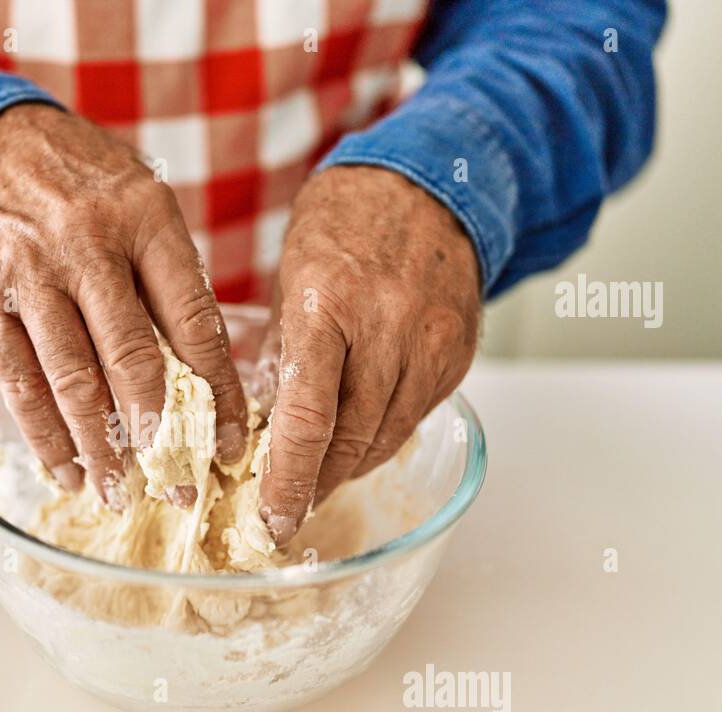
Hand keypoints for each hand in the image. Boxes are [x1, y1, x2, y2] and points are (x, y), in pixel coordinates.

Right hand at [0, 104, 246, 501]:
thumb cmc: (79, 182)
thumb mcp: (140, 202)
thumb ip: (170, 277)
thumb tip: (205, 376)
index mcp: (146, 219)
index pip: (194, 319)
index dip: (216, 391)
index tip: (230, 444)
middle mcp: (89, 243)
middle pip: (133, 357)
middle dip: (161, 435)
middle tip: (181, 487)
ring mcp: (31, 271)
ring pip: (72, 379)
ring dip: (99, 448)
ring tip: (119, 493)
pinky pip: (18, 380)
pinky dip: (43, 435)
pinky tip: (65, 469)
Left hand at [259, 166, 480, 544]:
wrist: (426, 183)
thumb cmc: (342, 225)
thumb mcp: (291, 277)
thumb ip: (283, 353)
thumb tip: (265, 427)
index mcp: (329, 306)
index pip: (309, 419)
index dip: (288, 481)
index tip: (271, 518)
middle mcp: (387, 329)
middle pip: (351, 440)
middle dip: (314, 485)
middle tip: (285, 510)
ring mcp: (430, 344)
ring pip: (386, 438)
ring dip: (346, 469)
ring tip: (314, 483)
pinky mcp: (456, 355)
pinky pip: (413, 416)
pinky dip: (379, 439)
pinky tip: (354, 442)